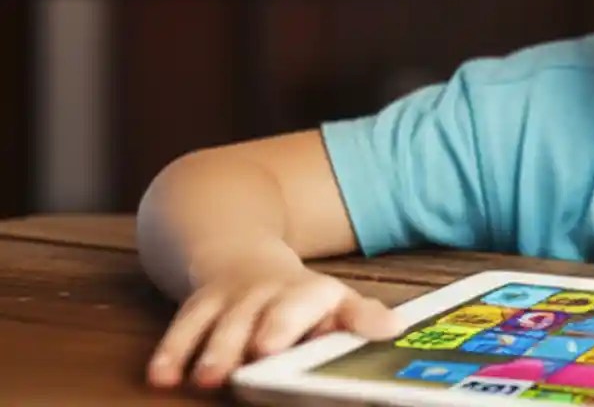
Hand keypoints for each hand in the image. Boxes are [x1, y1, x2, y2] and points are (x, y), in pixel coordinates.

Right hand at [147, 250, 399, 389]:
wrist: (237, 253)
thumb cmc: (295, 297)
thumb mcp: (333, 302)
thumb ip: (357, 318)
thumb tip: (394, 328)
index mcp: (316, 295)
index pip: (328, 303)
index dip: (337, 317)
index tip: (334, 334)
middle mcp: (276, 293)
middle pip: (275, 311)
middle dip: (271, 330)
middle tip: (264, 352)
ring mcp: (234, 298)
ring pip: (225, 321)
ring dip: (215, 349)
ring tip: (208, 378)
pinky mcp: (199, 305)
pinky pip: (184, 326)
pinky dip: (171, 351)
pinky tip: (161, 377)